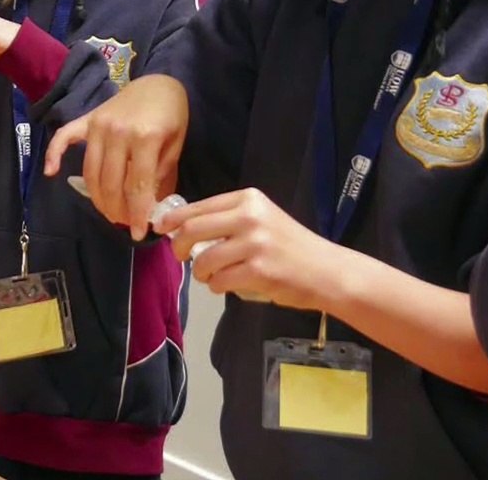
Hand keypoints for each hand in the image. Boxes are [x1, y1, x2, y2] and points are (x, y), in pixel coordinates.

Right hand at [44, 74, 188, 239]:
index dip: (136, 214)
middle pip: (111, 183)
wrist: (158, 83)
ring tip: (108, 211)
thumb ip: (159, 176)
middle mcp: (117, 132)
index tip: (138, 233)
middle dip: (117, 209)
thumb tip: (146, 208)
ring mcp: (98, 125)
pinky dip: (54, 154)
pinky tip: (51, 173)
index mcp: (145, 138)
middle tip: (123, 222)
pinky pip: (64, 137)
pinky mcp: (87, 120)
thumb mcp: (175, 146)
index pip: (137, 186)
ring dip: (97, 197)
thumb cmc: (171, 116)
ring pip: (90, 172)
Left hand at [159, 188, 349, 309]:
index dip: (172, 220)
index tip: (160, 229)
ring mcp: (254, 243)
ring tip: (213, 276)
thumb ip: (225, 220)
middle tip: (182, 258)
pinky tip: (230, 285)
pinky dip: (217, 287)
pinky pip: (218, 281)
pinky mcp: (258, 270)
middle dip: (178, 247)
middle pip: (191, 230)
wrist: (327, 271)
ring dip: (201, 273)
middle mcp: (250, 216)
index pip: (196, 207)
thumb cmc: (289, 247)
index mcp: (247, 199)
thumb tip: (178, 226)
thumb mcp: (260, 220)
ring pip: (202, 260)